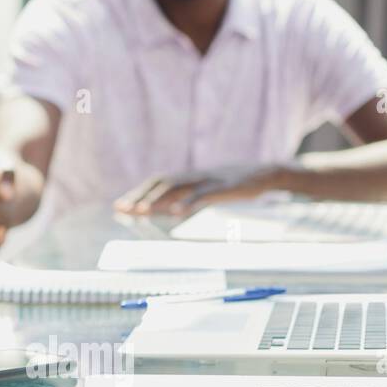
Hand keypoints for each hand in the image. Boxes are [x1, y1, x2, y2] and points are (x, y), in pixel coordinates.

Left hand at [113, 163, 284, 216]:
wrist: (267, 174)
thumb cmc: (235, 185)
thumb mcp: (207, 190)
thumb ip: (187, 197)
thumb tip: (165, 210)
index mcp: (189, 177)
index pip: (156, 183)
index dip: (137, 193)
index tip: (119, 205)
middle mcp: (194, 176)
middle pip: (161, 183)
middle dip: (139, 196)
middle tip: (121, 208)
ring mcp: (208, 180)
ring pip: (177, 187)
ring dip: (157, 199)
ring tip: (141, 210)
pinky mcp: (224, 187)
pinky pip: (203, 194)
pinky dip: (188, 202)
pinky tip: (176, 212)